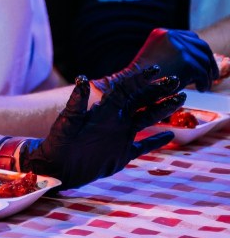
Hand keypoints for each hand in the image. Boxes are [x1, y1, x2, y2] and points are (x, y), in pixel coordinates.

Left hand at [24, 65, 184, 188]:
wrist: (57, 166)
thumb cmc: (59, 141)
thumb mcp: (69, 120)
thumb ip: (78, 100)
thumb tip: (82, 78)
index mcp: (104, 110)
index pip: (126, 90)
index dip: (140, 79)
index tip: (156, 70)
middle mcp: (115, 120)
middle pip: (141, 101)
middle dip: (158, 91)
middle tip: (177, 81)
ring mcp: (120, 137)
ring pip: (147, 120)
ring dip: (163, 110)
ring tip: (181, 99)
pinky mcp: (122, 154)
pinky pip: (144, 146)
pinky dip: (157, 141)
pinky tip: (171, 134)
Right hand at [125, 28, 216, 91]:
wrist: (133, 85)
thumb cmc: (141, 76)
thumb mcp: (154, 55)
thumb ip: (171, 51)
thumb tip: (195, 56)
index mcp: (163, 33)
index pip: (191, 37)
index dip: (200, 50)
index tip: (204, 62)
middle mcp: (172, 36)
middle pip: (201, 46)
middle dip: (209, 61)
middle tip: (212, 74)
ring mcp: (181, 48)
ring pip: (204, 61)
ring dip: (207, 74)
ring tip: (205, 85)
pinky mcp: (188, 62)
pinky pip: (203, 73)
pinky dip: (204, 82)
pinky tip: (201, 88)